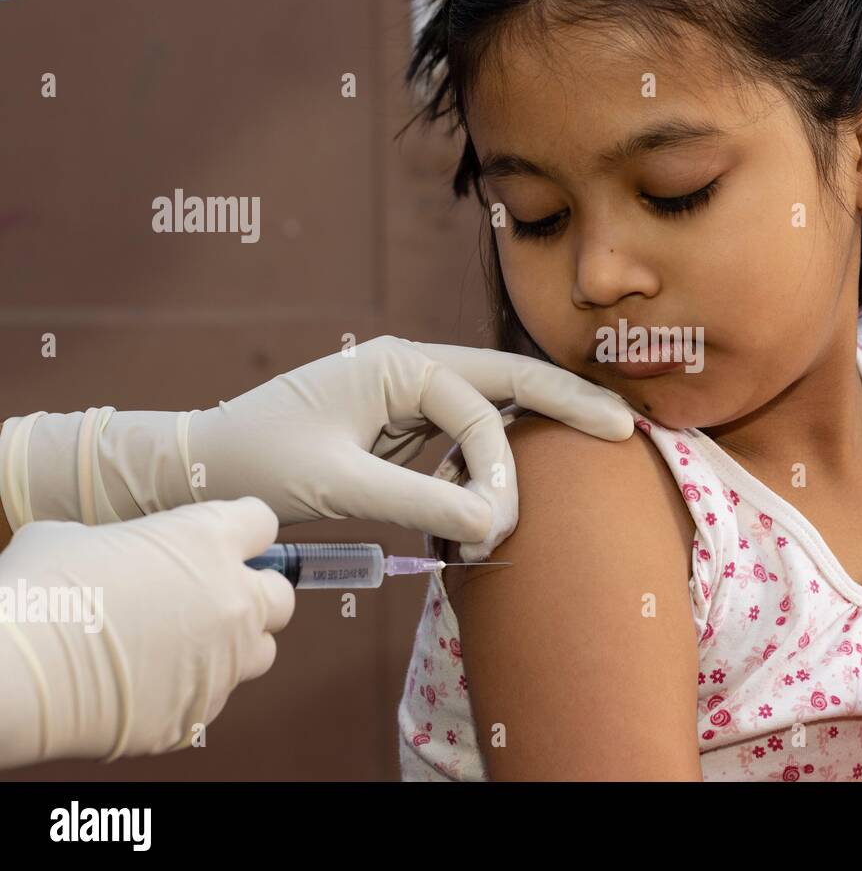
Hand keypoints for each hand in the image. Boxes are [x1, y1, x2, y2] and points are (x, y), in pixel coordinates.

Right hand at [0, 498, 293, 767]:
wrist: (19, 673)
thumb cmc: (40, 593)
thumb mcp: (77, 539)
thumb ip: (124, 545)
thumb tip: (111, 553)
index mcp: (209, 541)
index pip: (261, 523)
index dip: (241, 532)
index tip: (223, 543)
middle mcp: (233, 599)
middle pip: (280, 596)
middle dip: (253, 596)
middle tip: (211, 600)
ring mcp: (224, 659)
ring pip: (259, 652)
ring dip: (233, 647)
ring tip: (182, 647)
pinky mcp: (200, 710)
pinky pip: (211, 697)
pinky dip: (189, 689)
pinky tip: (147, 684)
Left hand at [2, 337, 634, 559]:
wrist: (205, 463)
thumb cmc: (261, 461)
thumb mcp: (340, 483)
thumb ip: (420, 497)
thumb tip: (493, 518)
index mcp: (399, 365)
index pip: (479, 411)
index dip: (499, 469)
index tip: (495, 526)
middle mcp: (413, 369)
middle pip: (508, 379)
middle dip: (566, 402)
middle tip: (624, 427)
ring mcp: (411, 394)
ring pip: (495, 404)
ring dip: (535, 429)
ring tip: (594, 442)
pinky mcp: (404, 422)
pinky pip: (468, 432)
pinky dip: (496, 454)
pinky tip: (521, 474)